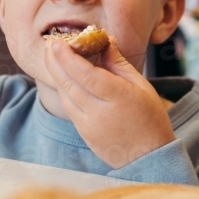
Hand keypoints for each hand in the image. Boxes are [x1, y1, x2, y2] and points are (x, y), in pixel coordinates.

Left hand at [44, 36, 175, 168]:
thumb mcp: (142, 86)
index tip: (57, 43)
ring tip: (53, 56)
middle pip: (69, 83)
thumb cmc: (150, 118)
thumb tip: (106, 42)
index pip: (86, 75)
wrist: (149, 156)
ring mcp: (89, 124)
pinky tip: (63, 77)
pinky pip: (68, 107)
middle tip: (49, 43)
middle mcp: (100, 111)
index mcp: (118, 96)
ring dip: (56, 74)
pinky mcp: (83, 132)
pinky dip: (63, 90)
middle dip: (55, 62)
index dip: (68, 58)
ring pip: (65, 95)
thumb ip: (119, 64)